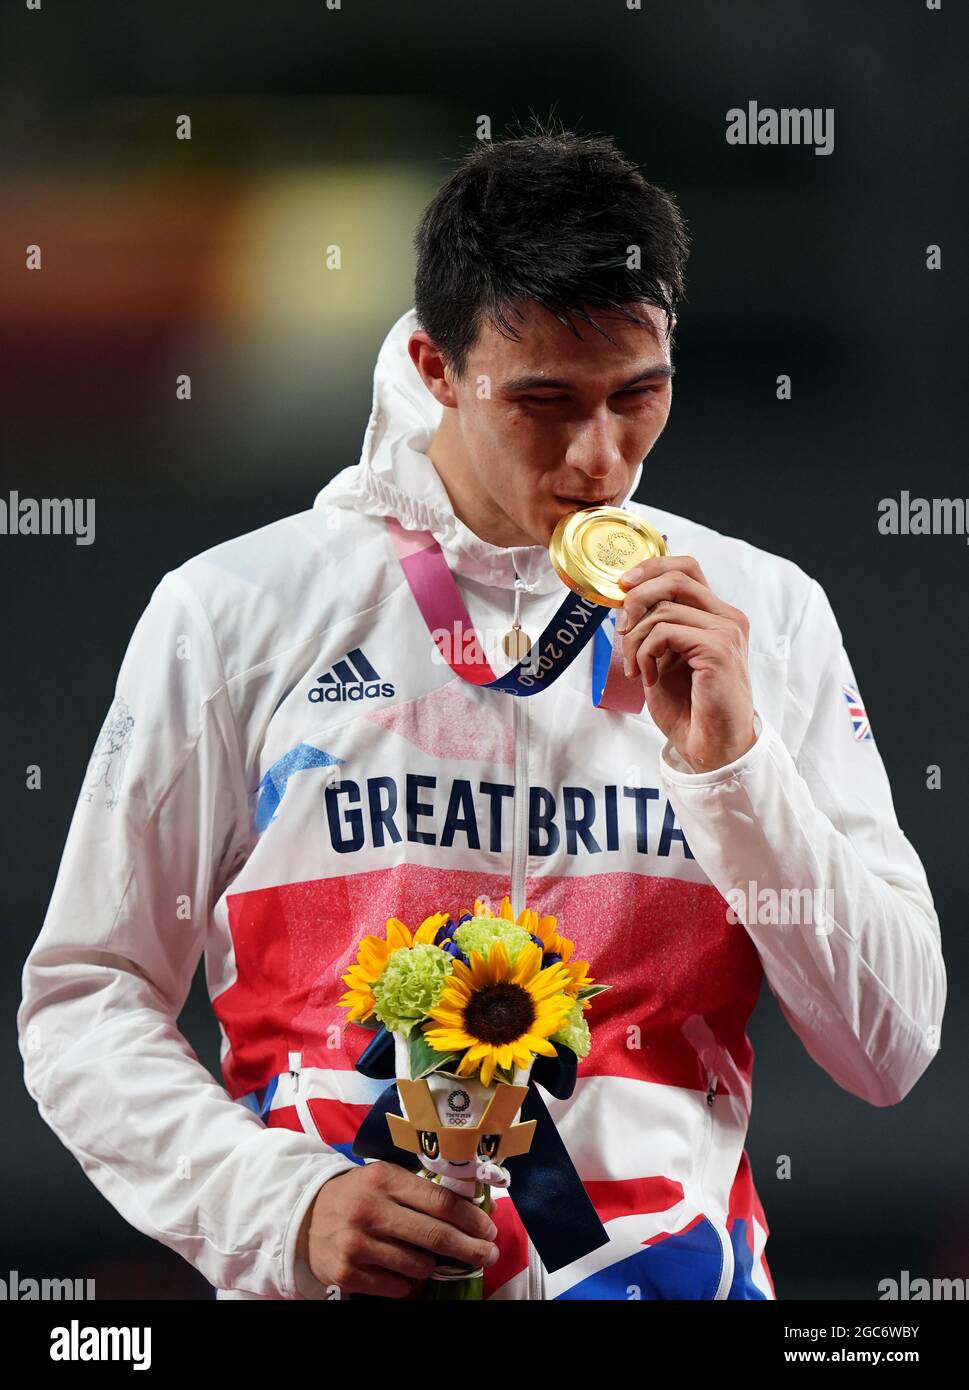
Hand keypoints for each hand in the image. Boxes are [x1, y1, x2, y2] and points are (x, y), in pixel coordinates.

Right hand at [296, 1160, 499, 1297]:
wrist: (306, 1214)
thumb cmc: (358, 1194)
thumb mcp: (385, 1178)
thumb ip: (420, 1191)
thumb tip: (471, 1211)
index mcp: (384, 1180)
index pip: (439, 1201)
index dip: (470, 1219)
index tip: (489, 1230)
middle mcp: (370, 1210)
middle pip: (435, 1236)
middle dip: (469, 1248)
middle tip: (488, 1254)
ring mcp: (357, 1244)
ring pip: (418, 1265)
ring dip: (430, 1265)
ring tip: (425, 1257)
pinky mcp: (347, 1273)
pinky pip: (396, 1287)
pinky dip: (406, 1282)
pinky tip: (402, 1270)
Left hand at [616, 554, 756, 771]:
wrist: (712, 747)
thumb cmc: (690, 708)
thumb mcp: (666, 658)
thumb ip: (656, 627)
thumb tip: (627, 600)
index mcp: (717, 616)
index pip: (686, 568)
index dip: (652, 567)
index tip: (623, 585)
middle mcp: (728, 618)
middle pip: (676, 578)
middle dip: (636, 597)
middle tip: (619, 627)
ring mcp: (726, 631)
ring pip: (663, 609)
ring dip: (634, 640)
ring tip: (635, 668)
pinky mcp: (717, 648)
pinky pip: (663, 632)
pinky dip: (644, 654)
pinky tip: (647, 677)